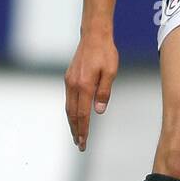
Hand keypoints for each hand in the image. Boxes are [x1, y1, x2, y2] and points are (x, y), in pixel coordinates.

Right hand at [65, 32, 118, 151]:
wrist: (93, 35)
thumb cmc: (105, 52)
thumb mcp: (111, 72)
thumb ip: (104, 93)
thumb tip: (99, 111)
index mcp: (85, 85)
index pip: (83, 114)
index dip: (83, 130)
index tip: (83, 142)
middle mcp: (74, 85)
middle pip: (72, 114)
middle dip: (75, 130)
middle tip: (79, 144)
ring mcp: (69, 81)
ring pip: (68, 107)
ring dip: (72, 122)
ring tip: (76, 134)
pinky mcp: (69, 77)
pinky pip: (68, 99)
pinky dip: (71, 111)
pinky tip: (75, 115)